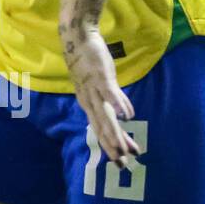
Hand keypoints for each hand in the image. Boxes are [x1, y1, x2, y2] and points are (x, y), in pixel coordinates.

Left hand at [62, 26, 139, 166]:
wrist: (77, 38)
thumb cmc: (89, 62)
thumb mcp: (97, 85)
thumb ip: (110, 101)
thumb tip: (124, 116)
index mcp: (88, 104)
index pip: (100, 130)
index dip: (110, 146)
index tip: (121, 161)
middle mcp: (89, 100)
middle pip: (102, 128)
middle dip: (112, 148)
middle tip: (122, 164)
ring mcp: (94, 89)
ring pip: (105, 116)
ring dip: (115, 133)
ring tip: (124, 148)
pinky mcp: (101, 76)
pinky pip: (110, 93)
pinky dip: (118, 105)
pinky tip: (128, 117)